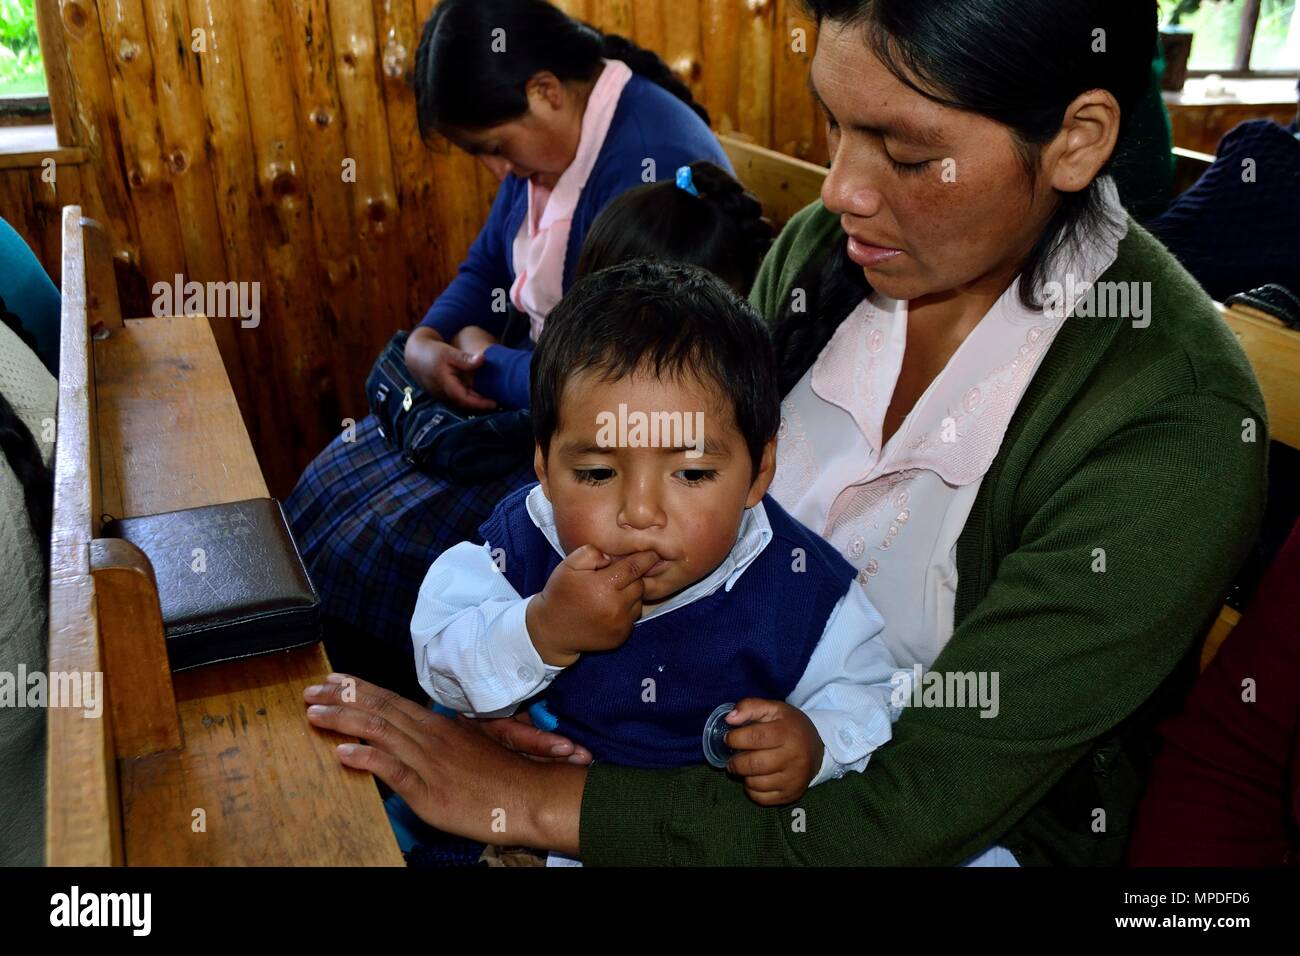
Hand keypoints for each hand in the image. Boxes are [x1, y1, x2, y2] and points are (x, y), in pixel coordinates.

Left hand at [304, 674, 585, 851]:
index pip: (393, 701)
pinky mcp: (429, 791)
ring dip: (343, 721)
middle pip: (379, 710)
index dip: (362, 690)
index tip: (336, 680)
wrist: (536, 797)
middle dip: (342, 698)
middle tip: (311, 689)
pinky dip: (366, 758)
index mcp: (442, 726)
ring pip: (379, 732)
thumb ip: (458, 736)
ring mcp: (429, 762)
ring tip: (314, 713)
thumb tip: (440, 725)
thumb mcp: (485, 743)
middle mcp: (431, 737)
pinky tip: (343, 752)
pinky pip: (393, 770)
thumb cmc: (515, 774)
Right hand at [403, 326, 496, 411]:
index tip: (496, 403)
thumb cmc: (432, 352)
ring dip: (476, 402)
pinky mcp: (443, 393)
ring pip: (462, 402)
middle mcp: (444, 394)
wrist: (415, 354)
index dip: (481, 404)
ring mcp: (442, 395)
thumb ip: (465, 359)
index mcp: (446, 385)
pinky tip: (481, 392)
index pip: (466, 400)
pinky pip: (458, 397)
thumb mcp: (449, 352)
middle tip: (501, 402)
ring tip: (494, 398)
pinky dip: (470, 397)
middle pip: (466, 404)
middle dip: (482, 405)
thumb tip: (483, 359)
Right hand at [526, 545, 660, 666]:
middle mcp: (616, 607)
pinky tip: (609, 608)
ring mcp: (620, 624)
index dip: (647, 558)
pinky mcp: (620, 637)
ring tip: (611, 593)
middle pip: (640, 584)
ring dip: (631, 595)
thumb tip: (613, 557)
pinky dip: (626, 610)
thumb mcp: (569, 565)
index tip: (653, 552)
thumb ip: (592, 553)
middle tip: (618, 575)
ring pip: (638, 601)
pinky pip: (632, 617)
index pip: (635, 567)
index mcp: (604, 586)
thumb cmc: (560, 593)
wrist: (552, 630)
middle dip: (634, 577)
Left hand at [724, 698, 823, 805]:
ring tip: (744, 767)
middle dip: (735, 762)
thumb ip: (749, 707)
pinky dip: (752, 790)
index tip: (728, 739)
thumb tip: (729, 719)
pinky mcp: (792, 794)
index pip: (755, 737)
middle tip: (732, 758)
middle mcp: (794, 757)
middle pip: (753, 764)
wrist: (817, 748)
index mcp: (788, 732)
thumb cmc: (789, 726)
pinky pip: (762, 798)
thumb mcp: (773, 708)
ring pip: (755, 783)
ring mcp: (794, 778)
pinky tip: (754, 778)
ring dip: (743, 776)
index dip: (735, 739)